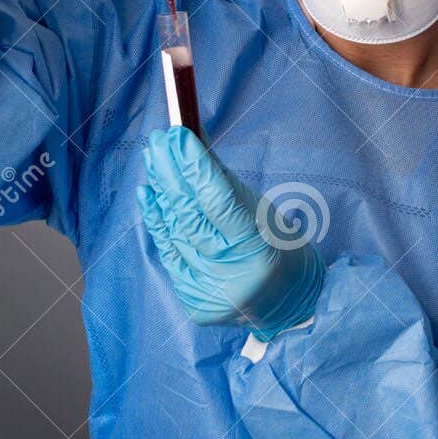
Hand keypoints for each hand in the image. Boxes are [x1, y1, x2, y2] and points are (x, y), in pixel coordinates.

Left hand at [138, 128, 324, 341]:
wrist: (289, 303)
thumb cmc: (279, 248)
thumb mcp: (262, 212)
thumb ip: (225, 182)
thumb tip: (195, 140)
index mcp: (259, 249)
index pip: (218, 202)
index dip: (195, 167)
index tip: (179, 135)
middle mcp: (231, 274)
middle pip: (190, 215)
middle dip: (170, 173)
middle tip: (159, 141)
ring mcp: (209, 291)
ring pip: (175, 231)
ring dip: (161, 191)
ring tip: (153, 158)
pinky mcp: (192, 302)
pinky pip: (168, 253)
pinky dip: (157, 220)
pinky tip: (148, 193)